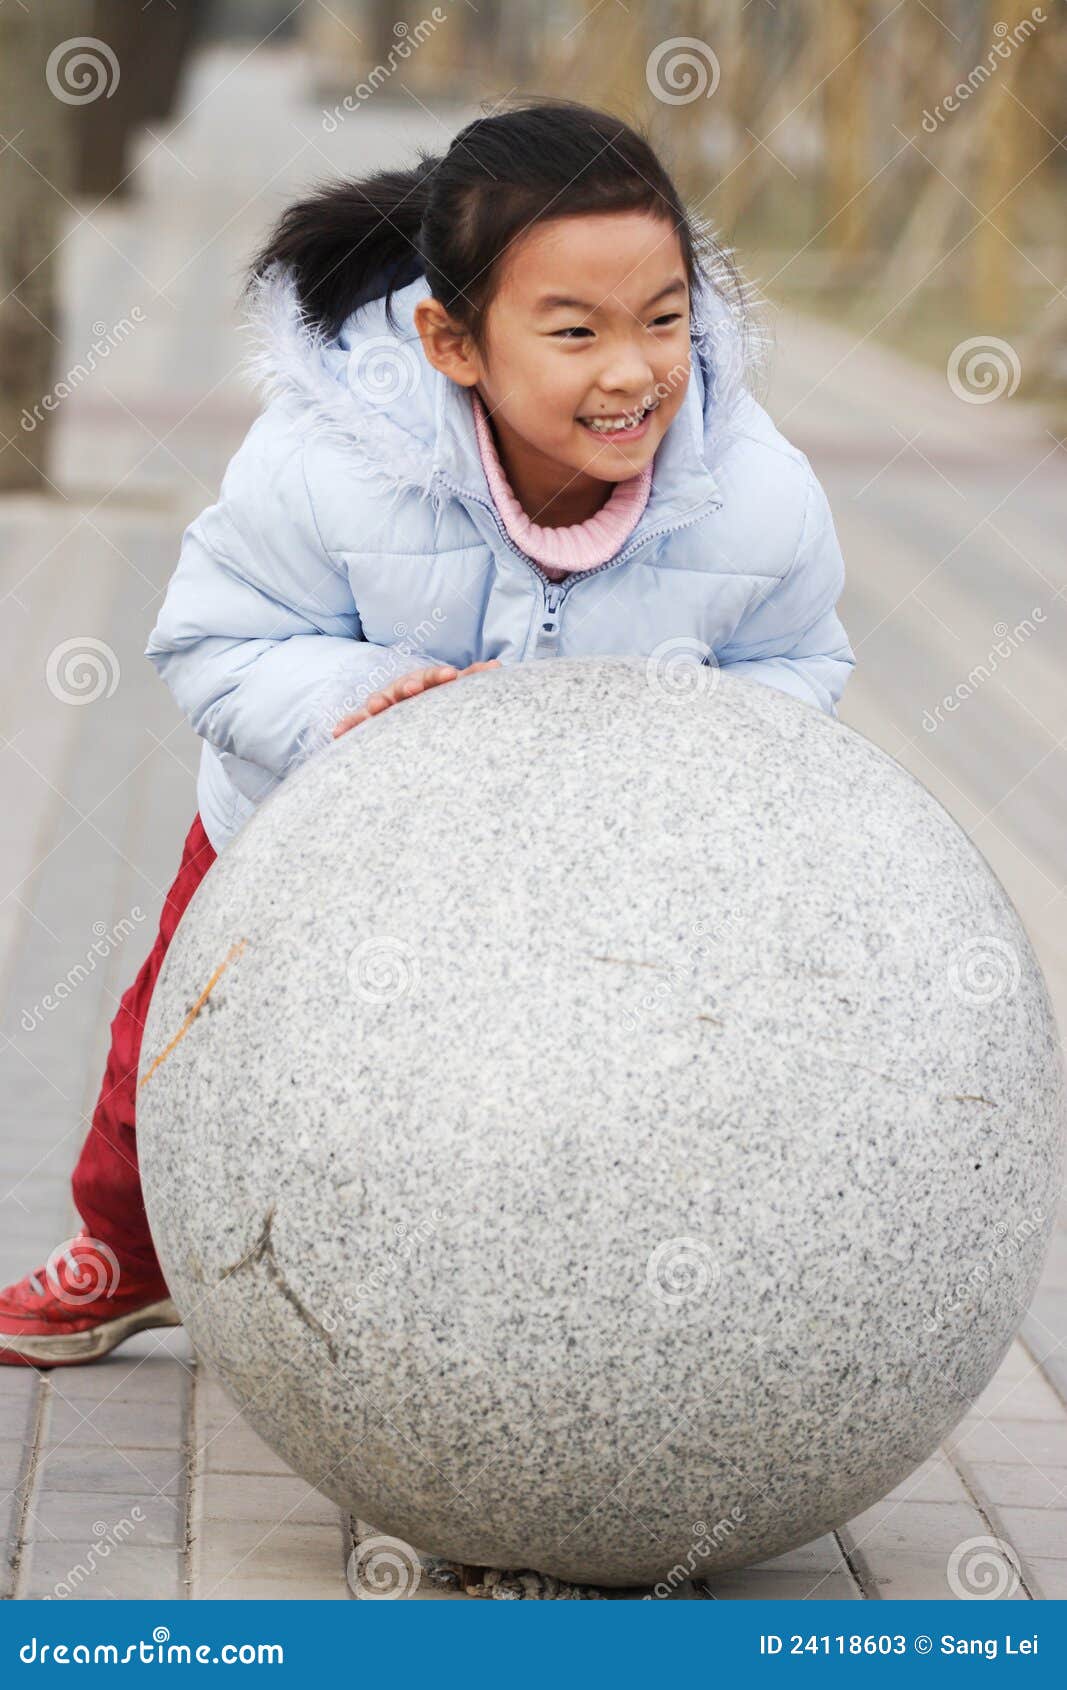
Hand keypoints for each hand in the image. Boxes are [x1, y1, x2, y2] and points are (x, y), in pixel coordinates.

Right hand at [331, 659, 500, 738]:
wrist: (414, 714)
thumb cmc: (437, 702)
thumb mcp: (454, 692)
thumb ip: (473, 680)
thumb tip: (498, 667)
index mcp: (425, 683)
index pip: (433, 677)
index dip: (440, 676)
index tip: (450, 676)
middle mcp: (402, 690)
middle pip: (404, 686)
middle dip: (409, 687)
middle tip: (414, 690)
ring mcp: (385, 704)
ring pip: (379, 701)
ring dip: (377, 704)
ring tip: (376, 708)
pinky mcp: (368, 720)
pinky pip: (357, 722)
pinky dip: (349, 725)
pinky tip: (338, 732)